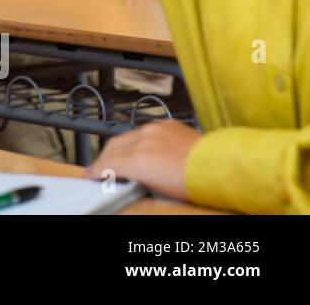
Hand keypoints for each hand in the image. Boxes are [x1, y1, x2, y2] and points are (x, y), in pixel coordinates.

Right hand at [85, 119, 199, 201]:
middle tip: (101, 170)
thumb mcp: (159, 191)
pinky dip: (138, 140)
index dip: (95, 172)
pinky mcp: (167, 124)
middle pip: (110, 147)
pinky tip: (144, 149)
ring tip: (121, 160)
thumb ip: (135, 181)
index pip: (105, 164)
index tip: (90, 176)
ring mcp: (155, 129)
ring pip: (126, 136)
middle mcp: (143, 140)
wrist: (223, 168)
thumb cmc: (197, 184)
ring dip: (119, 148)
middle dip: (103, 159)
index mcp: (138, 161)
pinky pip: (144, 130)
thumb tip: (124, 182)